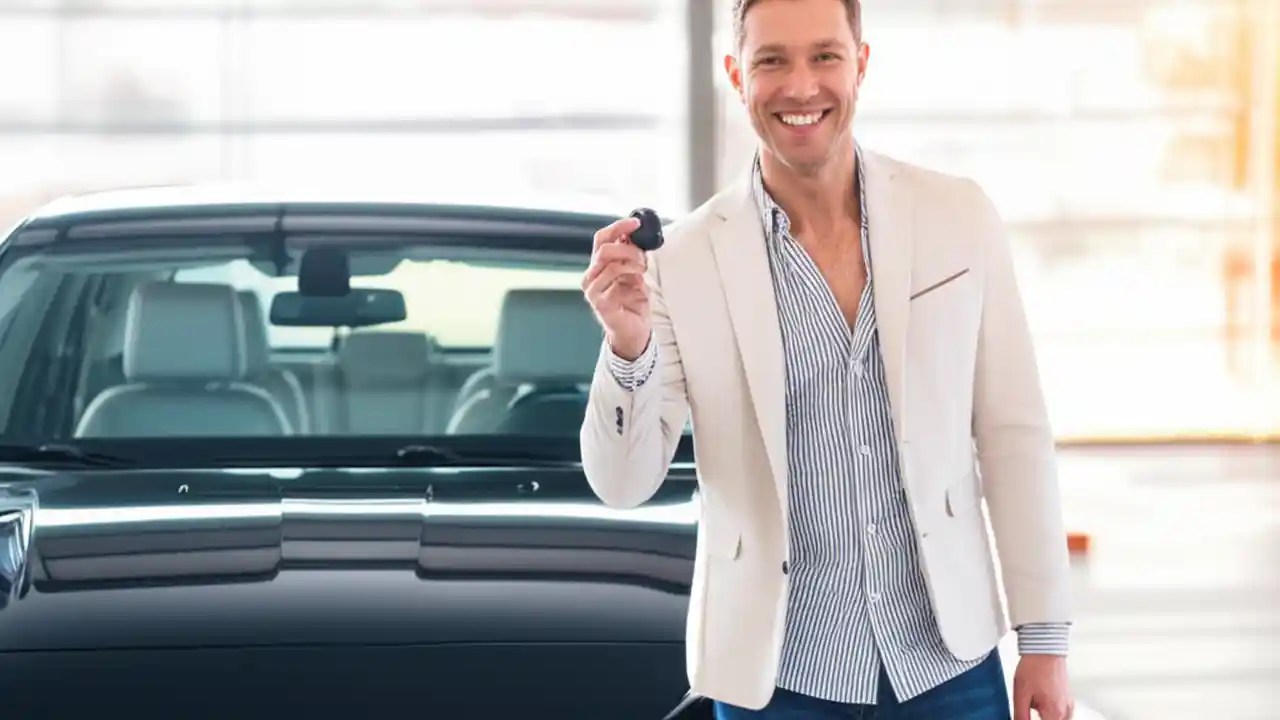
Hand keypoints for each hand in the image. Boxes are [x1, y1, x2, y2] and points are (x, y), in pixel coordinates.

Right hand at [583, 215, 650, 359]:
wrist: (635, 331)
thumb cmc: (634, 302)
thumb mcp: (636, 273)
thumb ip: (632, 256)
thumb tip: (635, 234)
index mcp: (599, 266)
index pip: (602, 238)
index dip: (618, 227)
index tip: (636, 222)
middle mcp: (591, 276)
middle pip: (603, 247)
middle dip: (628, 246)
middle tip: (643, 255)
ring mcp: (592, 289)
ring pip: (608, 260)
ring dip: (631, 259)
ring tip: (642, 268)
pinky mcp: (597, 301)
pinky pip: (611, 276)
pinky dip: (628, 272)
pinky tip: (638, 278)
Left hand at [1013, 655, 1073, 719]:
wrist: (1045, 649)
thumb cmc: (1034, 667)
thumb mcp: (1020, 694)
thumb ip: (1020, 715)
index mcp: (1055, 712)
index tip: (1024, 717)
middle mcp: (1065, 710)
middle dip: (1041, 718)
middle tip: (1029, 709)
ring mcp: (1069, 704)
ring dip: (1046, 717)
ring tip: (1034, 706)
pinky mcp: (1068, 697)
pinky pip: (1062, 713)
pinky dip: (1052, 713)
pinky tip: (1041, 704)